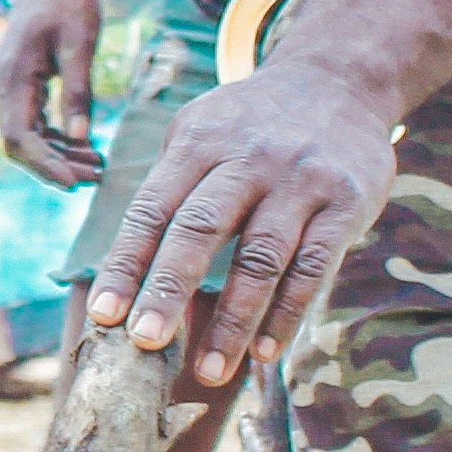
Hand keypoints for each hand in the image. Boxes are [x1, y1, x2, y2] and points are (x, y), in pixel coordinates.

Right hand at [0, 0, 106, 187]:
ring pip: (28, 134)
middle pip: (20, 142)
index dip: (44, 164)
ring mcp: (13, 83)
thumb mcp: (80, 43)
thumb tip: (81, 139)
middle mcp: (6, 84)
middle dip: (54, 165)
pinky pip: (35, 120)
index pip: (20, 136)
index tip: (74, 183)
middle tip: (95, 177)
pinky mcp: (24, 81)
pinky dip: (58, 137)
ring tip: (97, 166)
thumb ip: (78, 91)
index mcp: (14, 75)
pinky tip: (86, 146)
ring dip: (59, 154)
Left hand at [92, 57, 396, 391]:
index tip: (104, 316)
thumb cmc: (251, 125)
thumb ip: (169, 192)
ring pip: (260, 258)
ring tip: (210, 371)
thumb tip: (129, 277)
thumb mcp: (202, 131)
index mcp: (199, 141)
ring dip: (233, 321)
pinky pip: (314, 267)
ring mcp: (300, 179)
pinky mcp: (346, 201)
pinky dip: (287, 313)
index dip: (126, 264)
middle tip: (144, 344)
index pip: (153, 209)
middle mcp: (247, 158)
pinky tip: (264, 353)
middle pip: (200, 230)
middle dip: (168, 290)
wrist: (340, 79)